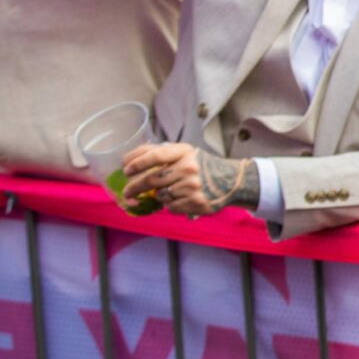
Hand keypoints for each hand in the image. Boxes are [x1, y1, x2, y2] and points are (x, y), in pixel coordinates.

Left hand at [120, 142, 259, 215]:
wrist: (232, 180)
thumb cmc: (202, 165)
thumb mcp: (186, 153)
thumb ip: (161, 153)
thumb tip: (128, 159)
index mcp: (185, 152)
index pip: (156, 155)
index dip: (137, 163)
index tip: (125, 170)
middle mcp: (188, 168)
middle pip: (152, 179)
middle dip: (135, 187)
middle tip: (127, 192)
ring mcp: (192, 186)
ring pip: (161, 195)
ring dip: (160, 196)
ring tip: (170, 192)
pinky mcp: (195, 202)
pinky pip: (171, 207)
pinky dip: (171, 204)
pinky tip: (182, 199)